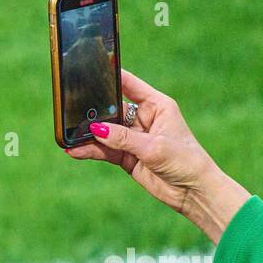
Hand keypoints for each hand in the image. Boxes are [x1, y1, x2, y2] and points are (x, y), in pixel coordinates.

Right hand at [65, 69, 249, 242]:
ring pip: (105, 132)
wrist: (194, 192)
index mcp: (156, 105)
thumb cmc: (186, 161)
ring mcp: (134, 138)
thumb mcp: (154, 147)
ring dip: (88, 134)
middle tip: (71, 110)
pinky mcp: (127, 156)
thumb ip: (123, 138)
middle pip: (111, 109)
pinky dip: (90, 150)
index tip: (89, 69)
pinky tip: (76, 151)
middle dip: (93, 110)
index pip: (129, 84)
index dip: (110, 76)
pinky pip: (104, 150)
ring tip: (68, 137)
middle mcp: (143, 118)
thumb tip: (95, 129)